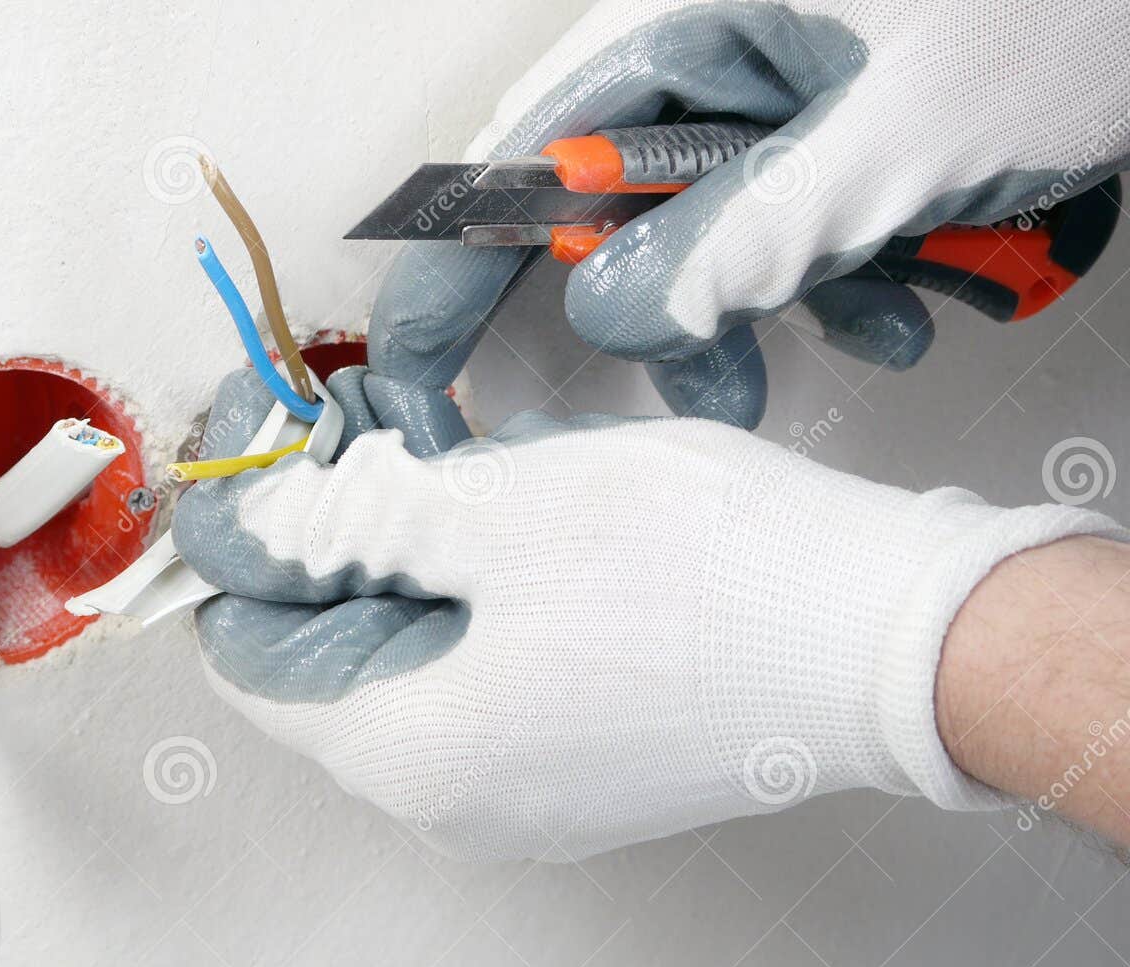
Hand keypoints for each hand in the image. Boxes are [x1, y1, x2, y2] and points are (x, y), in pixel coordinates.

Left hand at [173, 372, 1119, 860]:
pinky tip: (531, 528)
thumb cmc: (709, 577)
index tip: (265, 465)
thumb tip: (259, 523)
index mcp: (411, 757)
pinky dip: (483, 603)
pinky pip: (490, 685)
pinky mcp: (591, 777)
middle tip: (371, 439)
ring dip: (419, 563)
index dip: (240, 554)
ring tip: (463, 468)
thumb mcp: (499, 510)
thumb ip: (353, 518)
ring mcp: (530, 803)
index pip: (246, 661)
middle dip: (339, 545)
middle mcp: (457, 806)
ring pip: (417, 667)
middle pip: (333, 664)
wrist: (897, 647)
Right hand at [372, 0, 1129, 427]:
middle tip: (708, 383)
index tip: (426, 401)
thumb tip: (613, 315)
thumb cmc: (1072, 3)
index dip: (450, 295)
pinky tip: (908, 288)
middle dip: (664, 318)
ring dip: (776, 308)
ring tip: (871, 314)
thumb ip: (739, 237)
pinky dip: (836, 281)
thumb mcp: (895, 136)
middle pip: (602, 222)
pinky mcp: (822, 134)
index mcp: (683, 19)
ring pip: (703, 243)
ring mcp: (766, 94)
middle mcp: (708, 53)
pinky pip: (780, 234)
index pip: (507, 174)